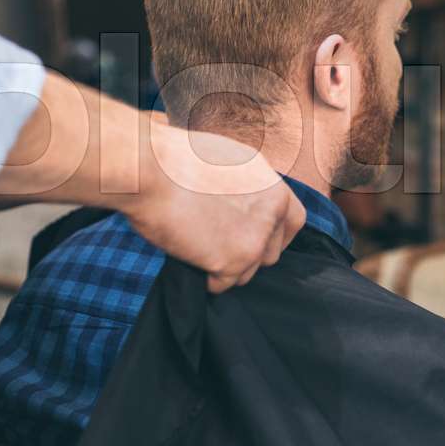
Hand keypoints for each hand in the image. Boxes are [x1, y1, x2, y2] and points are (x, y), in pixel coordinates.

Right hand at [126, 120, 305, 292]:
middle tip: (216, 245)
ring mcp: (255, 238)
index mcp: (272, 186)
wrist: (150, 171)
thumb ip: (245, 186)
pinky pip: (222, 284)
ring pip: (247, 272)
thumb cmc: (174, 161)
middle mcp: (272, 212)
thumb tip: (242, 205)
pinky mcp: (233, 260)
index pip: (295, 221)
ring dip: (224, 267)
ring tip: (196, 244)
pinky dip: (205, 278)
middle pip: (270, 253)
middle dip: (247, 255)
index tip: (261, 242)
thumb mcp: (227, 161)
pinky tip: (188, 255)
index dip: (277, 236)